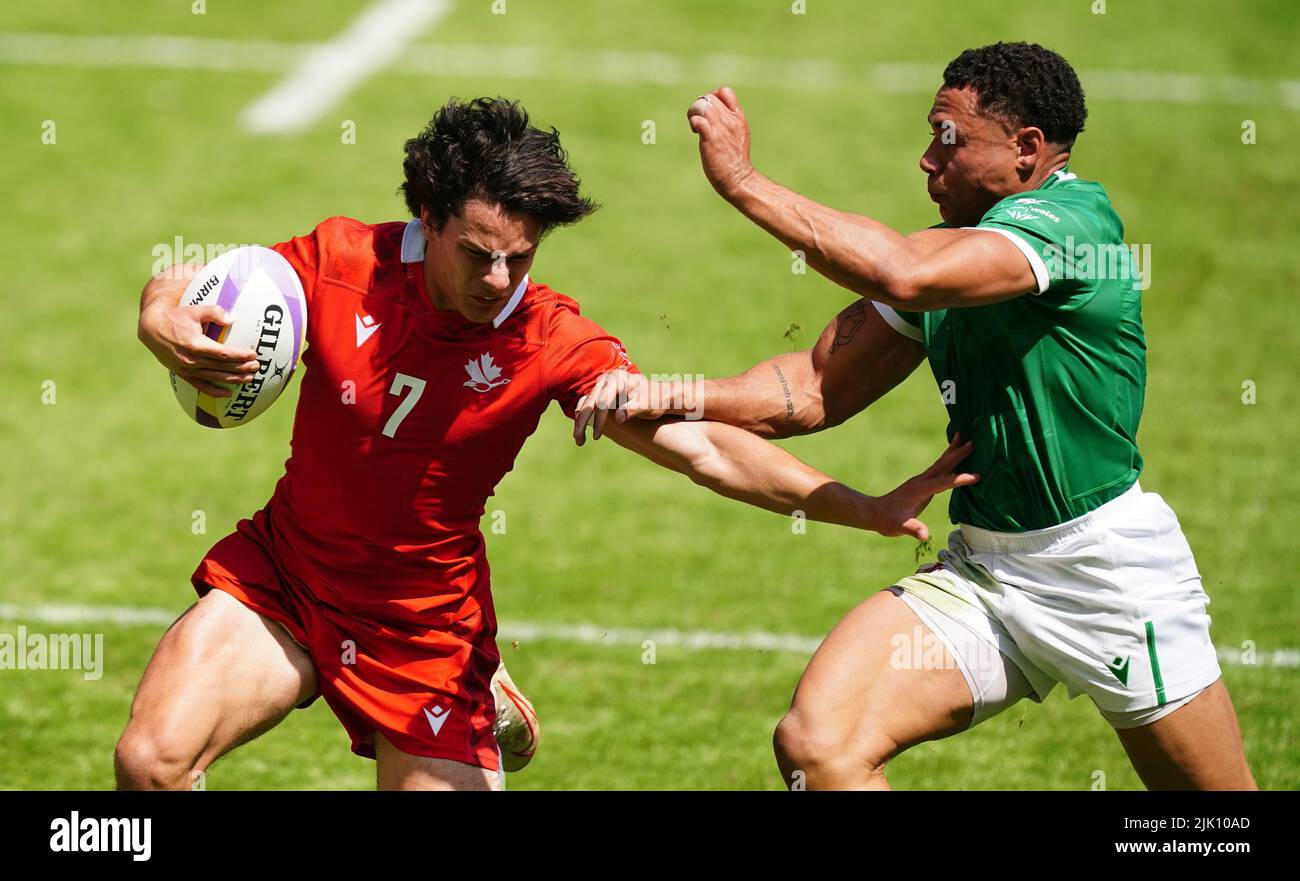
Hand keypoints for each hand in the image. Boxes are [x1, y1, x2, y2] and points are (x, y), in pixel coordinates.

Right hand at [138, 267, 258, 397]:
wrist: (152, 328)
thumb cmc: (176, 317)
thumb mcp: (195, 310)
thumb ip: (214, 313)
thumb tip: (232, 320)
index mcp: (195, 345)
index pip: (223, 354)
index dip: (240, 355)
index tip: (253, 354)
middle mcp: (191, 360)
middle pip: (222, 367)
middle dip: (242, 368)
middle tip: (256, 367)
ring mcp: (187, 369)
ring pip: (215, 378)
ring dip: (234, 379)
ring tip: (250, 378)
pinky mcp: (182, 374)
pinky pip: (201, 386)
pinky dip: (214, 391)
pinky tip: (228, 394)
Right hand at [572, 369, 662, 445]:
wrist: (661, 394)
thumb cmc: (655, 400)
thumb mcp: (647, 405)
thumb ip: (632, 409)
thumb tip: (618, 418)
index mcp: (618, 380)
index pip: (602, 402)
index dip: (598, 420)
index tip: (597, 436)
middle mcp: (608, 379)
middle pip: (589, 401)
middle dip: (582, 422)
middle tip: (579, 441)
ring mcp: (605, 384)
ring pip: (586, 403)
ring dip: (581, 421)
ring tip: (579, 440)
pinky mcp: (604, 391)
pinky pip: (589, 403)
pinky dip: (585, 416)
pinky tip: (582, 429)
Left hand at [686, 86, 755, 200]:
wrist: (739, 178)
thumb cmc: (736, 161)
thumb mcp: (738, 135)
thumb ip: (729, 123)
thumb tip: (713, 118)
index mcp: (738, 117)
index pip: (725, 91)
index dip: (712, 96)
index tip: (709, 112)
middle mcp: (730, 120)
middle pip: (709, 97)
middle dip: (699, 107)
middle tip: (699, 123)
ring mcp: (721, 129)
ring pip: (702, 104)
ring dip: (694, 113)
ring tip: (696, 128)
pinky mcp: (711, 140)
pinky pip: (699, 121)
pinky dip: (694, 122)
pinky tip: (695, 132)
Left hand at [863, 434, 978, 540]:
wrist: (875, 513)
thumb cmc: (887, 520)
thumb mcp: (899, 527)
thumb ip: (912, 529)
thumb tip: (924, 535)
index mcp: (918, 490)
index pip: (943, 483)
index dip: (959, 479)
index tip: (976, 476)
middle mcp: (921, 481)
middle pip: (942, 465)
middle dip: (957, 454)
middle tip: (973, 441)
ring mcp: (921, 481)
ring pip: (940, 464)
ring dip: (953, 451)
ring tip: (964, 437)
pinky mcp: (922, 484)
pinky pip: (938, 469)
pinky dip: (948, 460)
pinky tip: (954, 456)